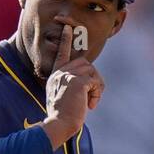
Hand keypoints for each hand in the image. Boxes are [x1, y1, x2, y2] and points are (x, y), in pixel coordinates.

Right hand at [39, 24, 102, 149]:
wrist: (59, 125)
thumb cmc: (63, 116)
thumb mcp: (64, 97)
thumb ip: (72, 85)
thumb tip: (89, 80)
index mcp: (56, 75)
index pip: (61, 53)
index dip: (65, 40)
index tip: (68, 27)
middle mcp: (60, 72)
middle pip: (86, 64)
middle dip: (93, 79)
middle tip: (91, 97)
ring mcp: (68, 76)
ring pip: (92, 71)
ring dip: (96, 87)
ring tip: (90, 102)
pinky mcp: (77, 82)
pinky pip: (95, 81)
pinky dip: (97, 93)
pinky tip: (91, 105)